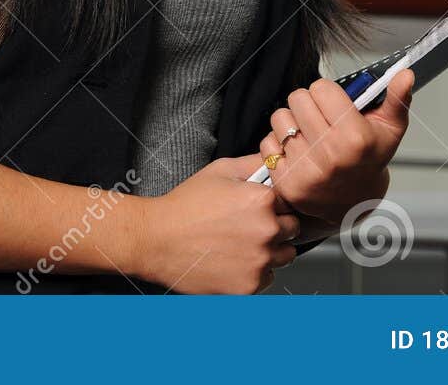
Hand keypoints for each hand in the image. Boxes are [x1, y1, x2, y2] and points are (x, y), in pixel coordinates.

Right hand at [124, 154, 300, 293]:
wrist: (156, 240)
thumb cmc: (185, 205)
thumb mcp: (220, 171)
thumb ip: (254, 164)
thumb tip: (276, 161)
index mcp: (263, 200)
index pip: (291, 202)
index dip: (275, 204)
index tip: (258, 208)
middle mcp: (266, 231)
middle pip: (292, 230)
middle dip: (276, 228)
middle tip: (247, 227)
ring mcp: (259, 262)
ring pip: (284, 257)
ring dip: (269, 252)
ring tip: (240, 245)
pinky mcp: (249, 287)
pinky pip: (267, 279)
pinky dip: (255, 273)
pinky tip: (233, 262)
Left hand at [257, 69, 413, 229]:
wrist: (354, 203)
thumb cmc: (371, 158)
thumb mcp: (390, 129)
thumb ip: (397, 98)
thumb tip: (406, 73)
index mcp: (355, 137)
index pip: (321, 88)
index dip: (327, 93)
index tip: (334, 104)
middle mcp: (330, 155)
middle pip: (298, 98)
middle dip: (308, 103)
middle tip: (319, 117)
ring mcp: (306, 170)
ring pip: (280, 118)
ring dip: (291, 122)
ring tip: (307, 134)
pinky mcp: (286, 182)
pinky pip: (267, 143)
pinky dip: (278, 144)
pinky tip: (296, 151)